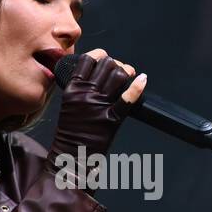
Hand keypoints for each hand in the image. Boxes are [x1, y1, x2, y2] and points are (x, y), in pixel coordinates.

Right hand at [47, 49, 148, 165]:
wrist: (70, 156)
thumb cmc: (70, 131)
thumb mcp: (68, 104)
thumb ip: (80, 88)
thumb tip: (97, 73)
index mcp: (73, 88)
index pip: (88, 60)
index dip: (100, 56)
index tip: (105, 59)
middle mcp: (86, 94)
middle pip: (107, 64)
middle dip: (116, 64)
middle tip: (120, 70)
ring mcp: (99, 106)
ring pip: (118, 75)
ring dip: (126, 71)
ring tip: (129, 75)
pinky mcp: (111, 119)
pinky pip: (127, 99)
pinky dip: (137, 87)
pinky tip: (142, 80)